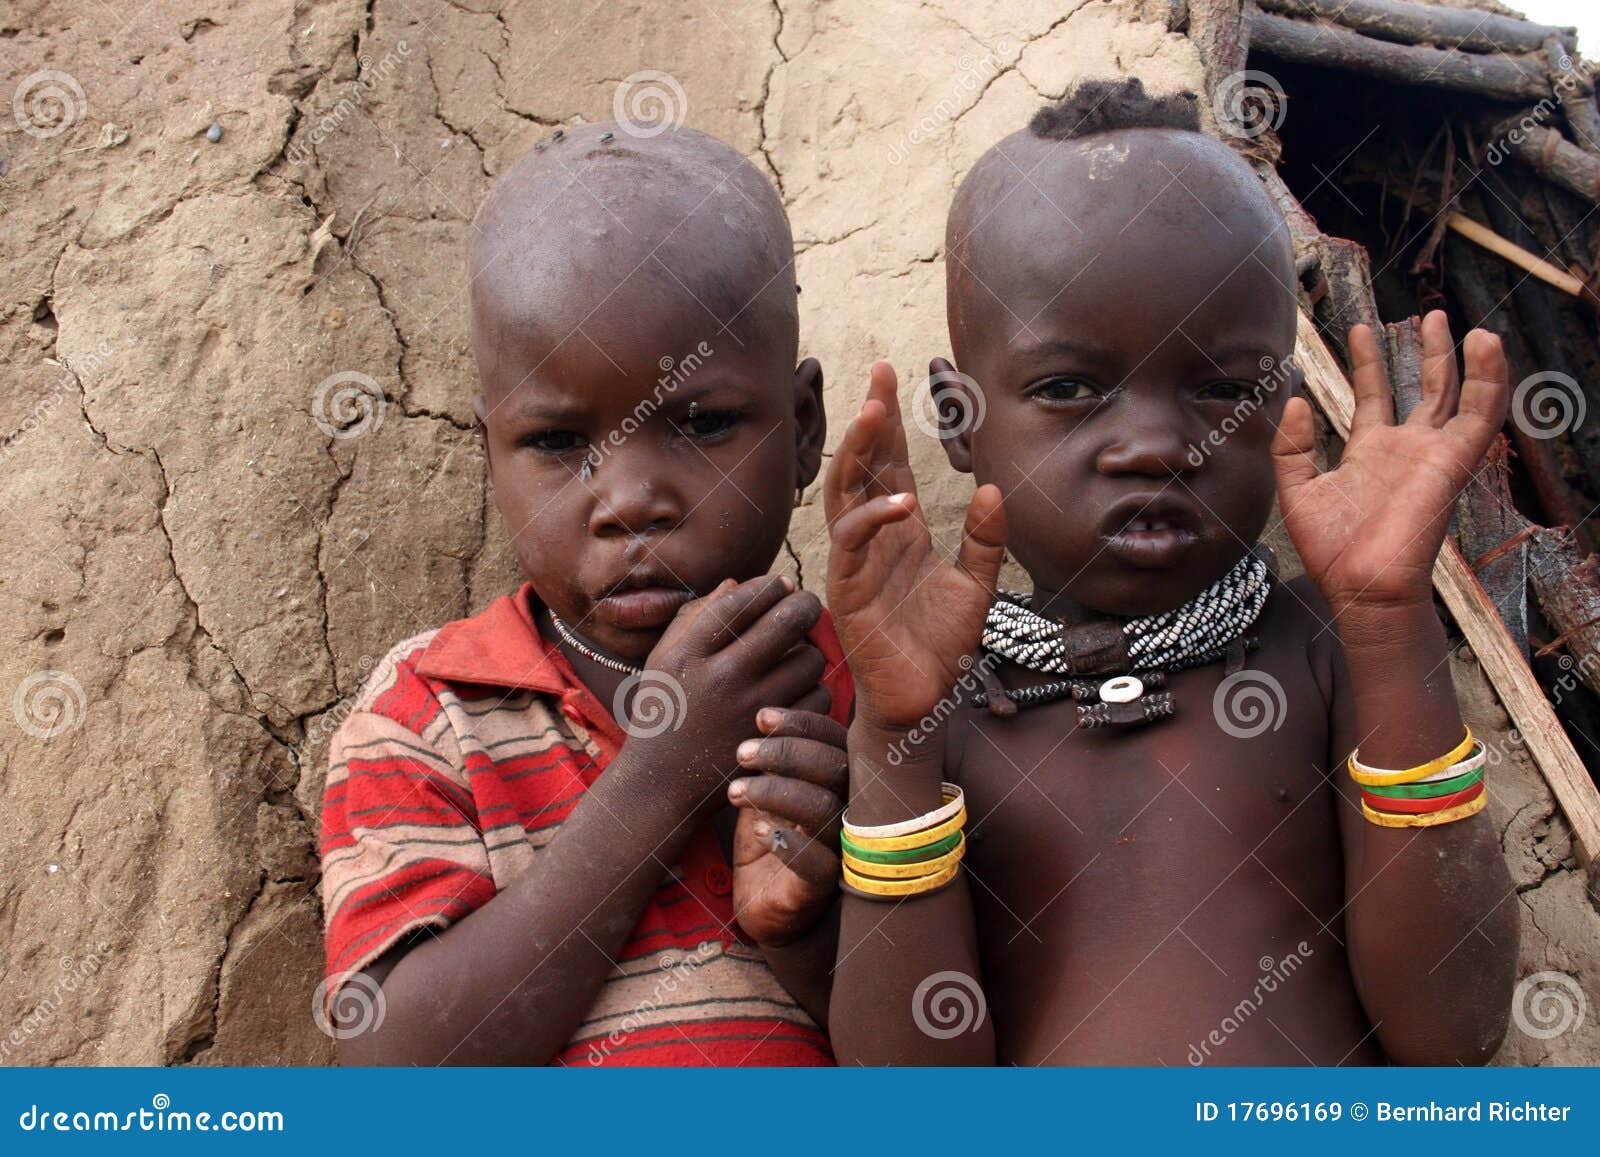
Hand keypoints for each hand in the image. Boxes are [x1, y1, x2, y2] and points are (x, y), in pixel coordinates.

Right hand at [622, 576, 831, 818]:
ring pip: (810, 659)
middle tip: (804, 605)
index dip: (770, 585)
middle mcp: (720, 678)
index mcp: (689, 654)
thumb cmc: (665, 712)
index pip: (741, 600)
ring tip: (795, 655)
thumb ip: (694, 618)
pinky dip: (813, 691)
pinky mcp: (775, 739)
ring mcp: (751, 710)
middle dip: (804, 604)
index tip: (781, 584)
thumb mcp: (664, 661)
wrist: (661, 785)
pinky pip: (818, 699)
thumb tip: (738, 583)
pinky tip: (797, 692)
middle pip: (787, 620)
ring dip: (809, 651)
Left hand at [727, 708, 847, 944]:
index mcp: (841, 780)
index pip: (836, 739)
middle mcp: (850, 810)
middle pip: (836, 768)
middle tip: (743, 753)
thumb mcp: (766, 790)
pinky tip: (762, 831)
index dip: (802, 723)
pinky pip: (818, 865)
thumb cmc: (770, 837)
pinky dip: (790, 844)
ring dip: (777, 793)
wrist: (764, 904)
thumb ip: (770, 759)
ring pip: (825, 810)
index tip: (761, 717)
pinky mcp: (824, 888)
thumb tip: (756, 712)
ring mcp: (842, 850)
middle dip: (786, 753)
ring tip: (736, 791)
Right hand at [824, 361, 1006, 727]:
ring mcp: (856, 563)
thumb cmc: (941, 647)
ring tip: (876, 414)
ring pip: (846, 495)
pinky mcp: (848, 592)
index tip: (891, 376)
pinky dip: (872, 518)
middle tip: (878, 378)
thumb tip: (995, 488)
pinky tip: (900, 501)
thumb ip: (986, 539)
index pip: (890, 465)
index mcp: (900, 533)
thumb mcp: (978, 586)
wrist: (923, 703)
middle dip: (869, 422)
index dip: (890, 423)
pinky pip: (851, 545)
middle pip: (862, 467)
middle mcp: (873, 540)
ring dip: (859, 454)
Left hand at [1272, 312, 1507, 618]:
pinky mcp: (1454, 460)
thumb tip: (1296, 399)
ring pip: (1456, 395)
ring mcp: (1431, 453)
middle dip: (1424, 352)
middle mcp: (1404, 449)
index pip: (1374, 397)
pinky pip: (1481, 412)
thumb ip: (1292, 446)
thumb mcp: (1297, 490)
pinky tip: (1485, 344)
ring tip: (1452, 321)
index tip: (1359, 331)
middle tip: (1424, 316)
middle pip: (1422, 390)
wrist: (1361, 584)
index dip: (1368, 363)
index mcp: (1369, 453)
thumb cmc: (1331, 550)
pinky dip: (1488, 377)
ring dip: (1460, 358)